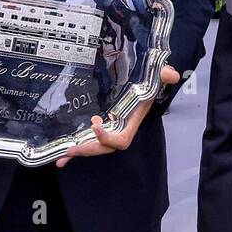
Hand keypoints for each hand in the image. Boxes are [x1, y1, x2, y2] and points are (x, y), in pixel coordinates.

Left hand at [58, 64, 180, 165]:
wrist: (141, 80)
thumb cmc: (147, 79)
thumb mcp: (156, 74)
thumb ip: (163, 74)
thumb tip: (171, 74)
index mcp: (132, 120)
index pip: (122, 139)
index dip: (109, 137)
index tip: (96, 124)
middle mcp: (120, 128)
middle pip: (105, 148)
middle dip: (89, 149)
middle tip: (72, 149)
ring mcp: (110, 128)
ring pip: (95, 147)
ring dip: (79, 152)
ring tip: (62, 156)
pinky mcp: (100, 126)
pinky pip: (88, 142)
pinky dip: (75, 151)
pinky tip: (60, 157)